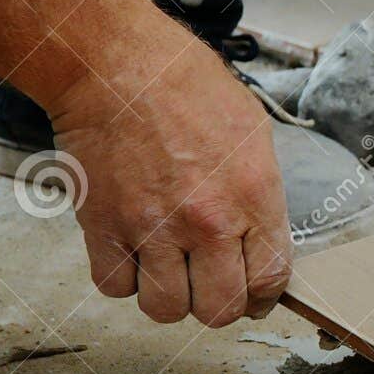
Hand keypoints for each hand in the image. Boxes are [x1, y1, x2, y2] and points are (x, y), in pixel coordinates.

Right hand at [45, 40, 291, 326]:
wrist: (115, 63)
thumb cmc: (185, 85)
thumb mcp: (252, 132)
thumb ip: (261, 195)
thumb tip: (264, 242)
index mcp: (252, 195)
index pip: (269, 280)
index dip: (261, 295)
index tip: (251, 292)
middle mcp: (206, 221)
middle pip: (219, 310)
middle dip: (217, 303)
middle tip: (208, 283)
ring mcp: (152, 228)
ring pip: (166, 309)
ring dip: (169, 296)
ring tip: (168, 268)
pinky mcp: (104, 227)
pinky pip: (116, 287)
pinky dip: (123, 279)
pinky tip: (132, 252)